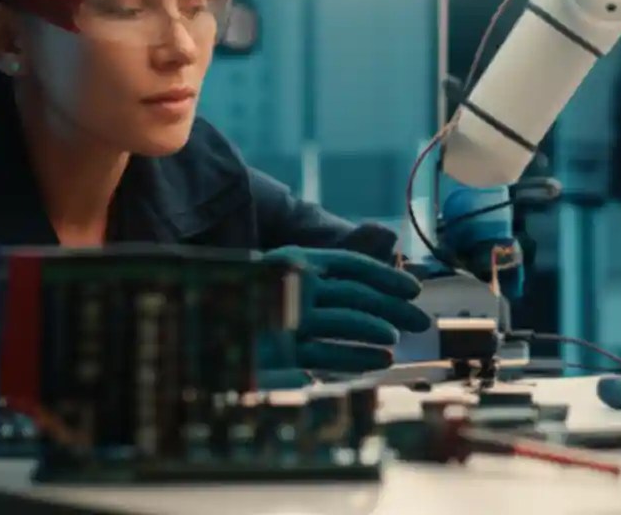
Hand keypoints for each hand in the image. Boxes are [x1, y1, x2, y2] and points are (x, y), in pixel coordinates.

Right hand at [265, 246, 431, 373]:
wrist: (200, 332)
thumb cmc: (250, 303)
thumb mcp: (286, 281)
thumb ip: (323, 279)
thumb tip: (378, 283)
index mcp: (297, 260)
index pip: (352, 264)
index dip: (387, 275)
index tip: (414, 288)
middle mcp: (294, 284)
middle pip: (357, 292)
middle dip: (394, 305)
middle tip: (420, 319)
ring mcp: (287, 317)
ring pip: (346, 321)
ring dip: (377, 328)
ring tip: (396, 338)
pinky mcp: (281, 352)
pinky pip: (328, 353)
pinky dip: (357, 356)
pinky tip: (378, 360)